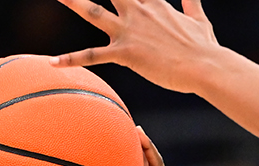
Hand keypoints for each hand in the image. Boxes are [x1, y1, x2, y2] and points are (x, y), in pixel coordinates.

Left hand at [51, 0, 224, 95]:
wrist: (205, 66)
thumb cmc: (204, 47)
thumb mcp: (199, 19)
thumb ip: (191, 4)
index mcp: (154, 3)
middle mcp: (139, 11)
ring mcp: (130, 31)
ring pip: (94, 13)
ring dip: (74, 2)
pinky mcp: (126, 53)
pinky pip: (93, 56)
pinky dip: (72, 59)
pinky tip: (53, 62)